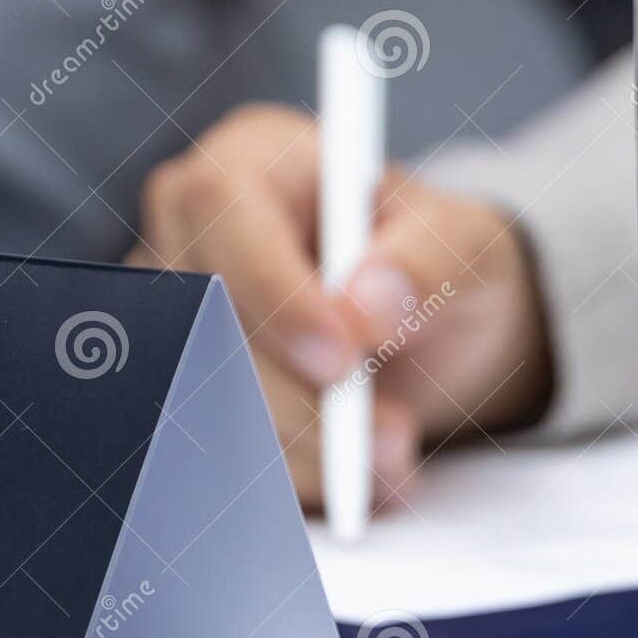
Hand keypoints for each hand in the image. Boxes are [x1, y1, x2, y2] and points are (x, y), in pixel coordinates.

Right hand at [128, 104, 551, 509]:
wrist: (423, 332)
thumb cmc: (432, 263)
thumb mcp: (466, 244)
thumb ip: (429, 258)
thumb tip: (371, 303)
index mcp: (248, 161)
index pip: (220, 207)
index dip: (273, 289)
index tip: (342, 358)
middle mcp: (188, 233)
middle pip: (206, 322)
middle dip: (302, 400)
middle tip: (390, 439)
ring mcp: (171, 317)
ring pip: (205, 397)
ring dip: (305, 451)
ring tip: (390, 459)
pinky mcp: (178, 388)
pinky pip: (216, 448)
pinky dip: (291, 476)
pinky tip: (348, 469)